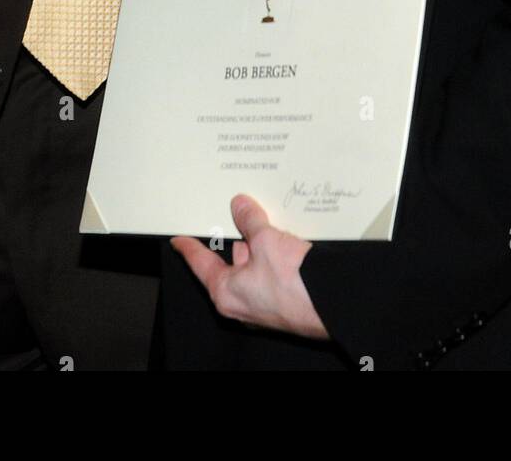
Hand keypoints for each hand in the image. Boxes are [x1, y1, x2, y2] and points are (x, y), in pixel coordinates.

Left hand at [171, 194, 328, 338]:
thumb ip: (250, 221)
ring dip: (258, 244)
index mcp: (226, 292)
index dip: (189, 248)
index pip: (200, 264)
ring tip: (263, 220)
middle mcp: (242, 302)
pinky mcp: (284, 301)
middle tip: (233, 213)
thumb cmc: (294, 285)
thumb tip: (240, 207)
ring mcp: (264, 303)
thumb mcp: (265, 241)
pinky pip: (271, 272)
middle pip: (230, 262)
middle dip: (235, 237)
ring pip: (254, 266)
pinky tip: (284, 238)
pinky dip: (273, 254)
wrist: (332, 304)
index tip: (178, 241)